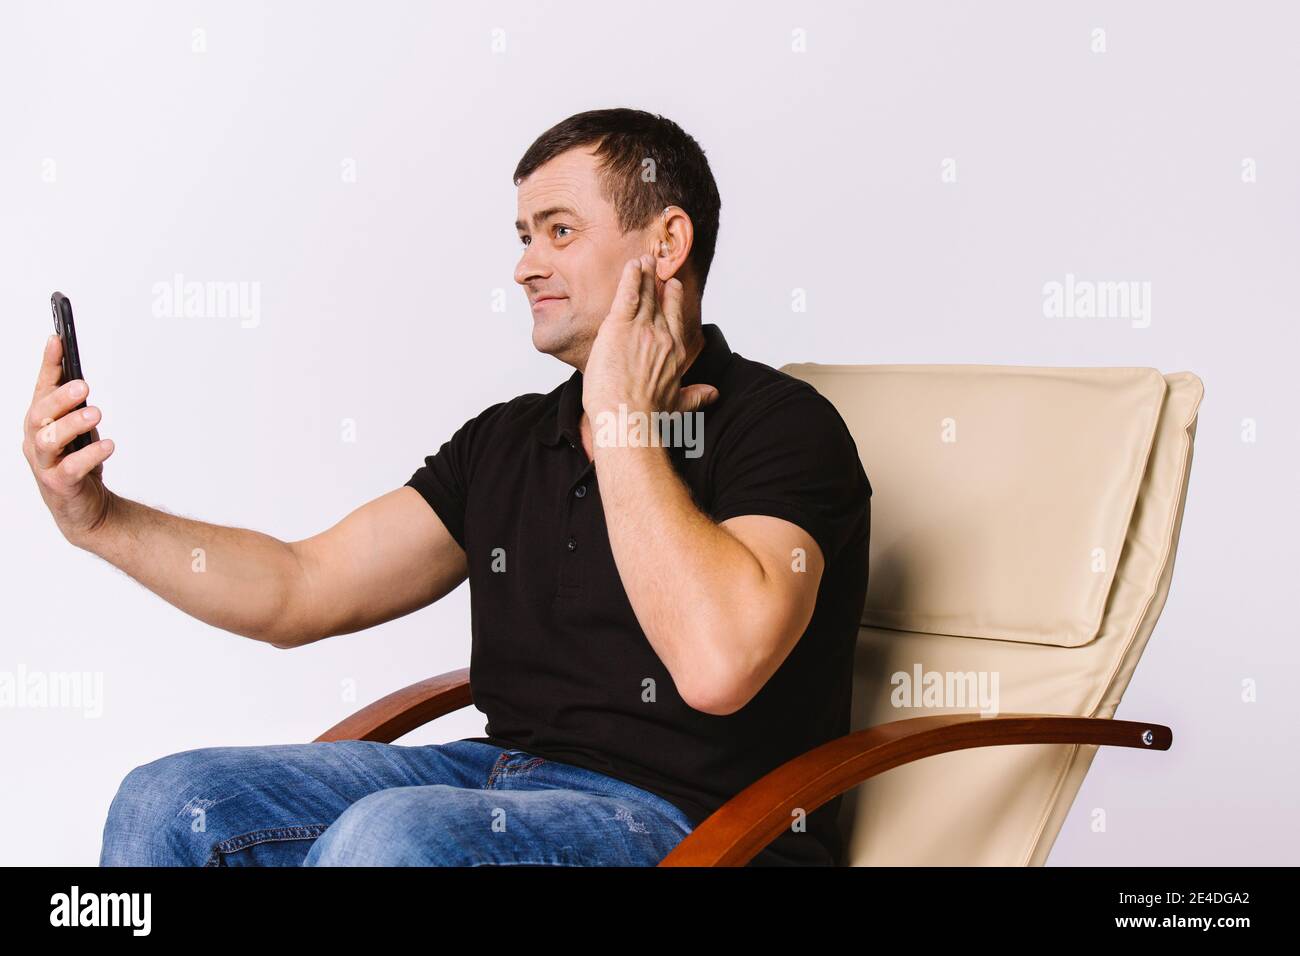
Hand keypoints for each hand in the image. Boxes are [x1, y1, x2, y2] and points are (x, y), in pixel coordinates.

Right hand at [22, 333, 115, 543]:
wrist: (83, 509)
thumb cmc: (78, 463)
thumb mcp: (77, 430)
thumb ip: (75, 406)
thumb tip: (78, 376)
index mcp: (41, 422)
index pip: (41, 388)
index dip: (48, 364)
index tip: (57, 338)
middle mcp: (36, 440)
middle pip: (39, 414)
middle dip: (60, 397)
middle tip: (84, 386)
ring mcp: (44, 464)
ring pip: (49, 440)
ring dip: (72, 424)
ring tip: (96, 414)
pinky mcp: (59, 485)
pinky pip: (70, 469)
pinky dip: (89, 456)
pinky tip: (106, 446)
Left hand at [583, 253, 719, 424]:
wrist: (627, 417)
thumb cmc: (647, 415)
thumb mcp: (678, 404)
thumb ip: (696, 396)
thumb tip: (714, 395)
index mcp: (675, 352)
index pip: (675, 318)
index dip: (674, 300)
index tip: (673, 287)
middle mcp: (662, 336)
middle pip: (660, 302)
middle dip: (657, 282)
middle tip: (656, 266)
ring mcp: (642, 328)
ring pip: (644, 294)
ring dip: (644, 275)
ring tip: (643, 260)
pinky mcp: (619, 325)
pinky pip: (627, 294)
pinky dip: (630, 278)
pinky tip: (632, 266)